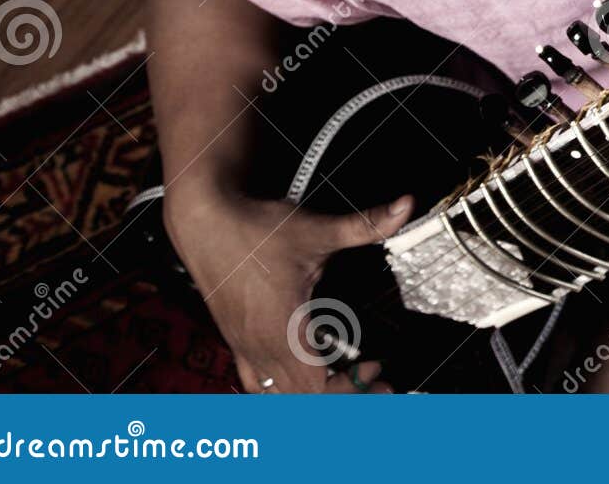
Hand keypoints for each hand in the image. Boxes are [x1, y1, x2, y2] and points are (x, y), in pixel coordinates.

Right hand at [163, 185, 412, 392]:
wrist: (204, 220)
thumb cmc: (254, 227)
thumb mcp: (316, 229)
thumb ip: (365, 225)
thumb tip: (404, 207)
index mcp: (282, 329)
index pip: (316, 388)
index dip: (350, 389)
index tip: (376, 370)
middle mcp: (260, 346)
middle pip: (302, 400)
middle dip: (343, 396)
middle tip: (375, 381)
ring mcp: (245, 346)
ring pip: (277, 397)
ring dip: (313, 396)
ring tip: (346, 381)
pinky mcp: (236, 340)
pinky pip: (258, 383)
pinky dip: (284, 390)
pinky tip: (301, 378)